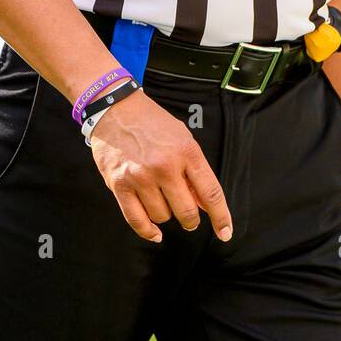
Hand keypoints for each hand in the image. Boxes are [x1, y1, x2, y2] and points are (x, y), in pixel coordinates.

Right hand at [87, 87, 233, 244]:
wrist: (114, 108)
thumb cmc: (152, 123)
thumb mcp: (182, 138)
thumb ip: (195, 171)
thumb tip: (205, 205)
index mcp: (186, 151)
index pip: (210, 193)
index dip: (221, 217)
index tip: (225, 232)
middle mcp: (164, 166)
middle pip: (187, 211)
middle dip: (191, 220)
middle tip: (188, 218)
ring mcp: (140, 176)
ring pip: (162, 216)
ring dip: (166, 215)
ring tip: (161, 199)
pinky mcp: (118, 184)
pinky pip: (137, 220)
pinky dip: (148, 231)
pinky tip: (155, 233)